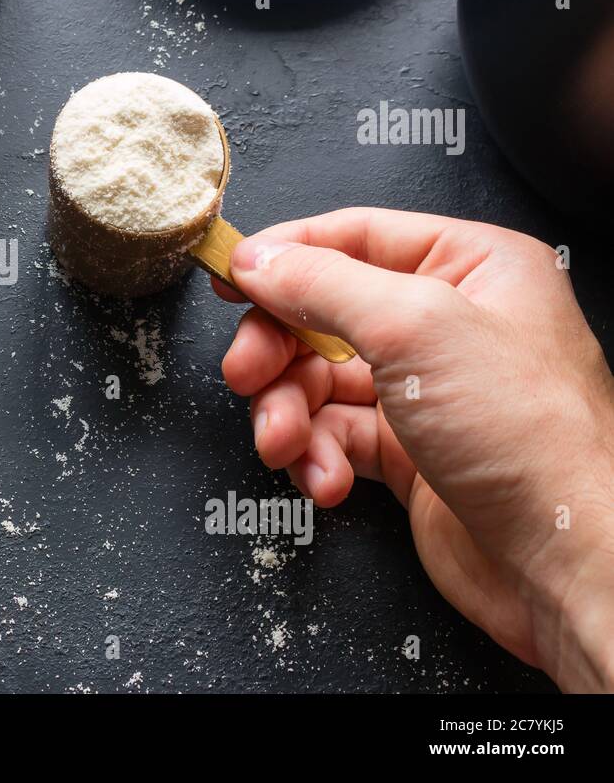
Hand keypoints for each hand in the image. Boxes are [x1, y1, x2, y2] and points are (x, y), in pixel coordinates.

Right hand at [215, 208, 613, 691]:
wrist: (567, 560)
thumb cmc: (534, 440)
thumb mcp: (416, 328)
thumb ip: (324, 283)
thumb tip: (259, 258)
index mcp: (472, 267)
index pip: (354, 236)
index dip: (286, 255)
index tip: (231, 276)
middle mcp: (448, 323)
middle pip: (321, 313)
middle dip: (276, 350)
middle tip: (248, 373)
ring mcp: (426, 390)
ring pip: (316, 380)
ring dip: (289, 413)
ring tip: (287, 443)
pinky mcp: (407, 452)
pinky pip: (332, 436)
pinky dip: (315, 458)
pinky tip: (327, 478)